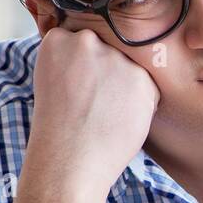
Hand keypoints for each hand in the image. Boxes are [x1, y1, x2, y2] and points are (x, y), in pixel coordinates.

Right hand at [24, 26, 160, 201]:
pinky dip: (141, 104)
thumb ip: (74, 59)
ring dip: (125, 87)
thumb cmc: (58, 131)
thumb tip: (104, 52)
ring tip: (105, 116)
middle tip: (93, 104)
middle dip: (106, 74)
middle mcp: (87, 41)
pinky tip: (120, 121)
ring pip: (130, 68)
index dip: (83, 68)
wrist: (69, 163)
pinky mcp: (141, 79)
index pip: (82, 42)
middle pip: (108, 51)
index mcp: (58, 40)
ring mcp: (115, 58)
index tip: (77, 88)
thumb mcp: (53, 82)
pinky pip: (149, 87)